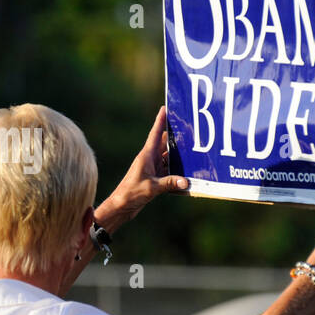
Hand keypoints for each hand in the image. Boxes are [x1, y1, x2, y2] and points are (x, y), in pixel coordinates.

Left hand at [105, 106, 189, 227]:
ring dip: (179, 155)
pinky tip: (188, 173)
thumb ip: (169, 183)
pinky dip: (178, 172)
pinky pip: (170, 171)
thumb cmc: (130, 194)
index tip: (165, 107)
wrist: (120, 207)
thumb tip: (186, 182)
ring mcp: (153, 169)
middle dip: (176, 136)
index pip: (155, 134)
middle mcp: (150, 159)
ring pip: (169, 158)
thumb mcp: (151, 187)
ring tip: (194, 149)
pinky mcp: (155, 179)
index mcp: (146, 155)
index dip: (160, 120)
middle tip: (189, 127)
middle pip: (165, 143)